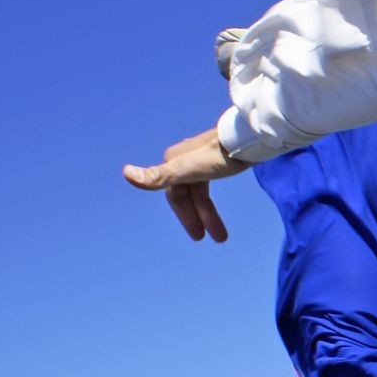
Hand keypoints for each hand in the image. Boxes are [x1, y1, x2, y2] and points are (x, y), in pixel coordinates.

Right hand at [122, 127, 251, 241]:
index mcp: (174, 162)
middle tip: (216, 239)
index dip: (186, 217)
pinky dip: (212, 198)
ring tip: (222, 234)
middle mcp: (183, 159)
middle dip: (200, 218)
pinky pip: (208, 182)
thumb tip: (127, 174)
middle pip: (189, 196)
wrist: (249, 137)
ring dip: (210, 214)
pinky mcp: (216, 157)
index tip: (199, 236)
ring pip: (201, 191)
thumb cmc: (219, 155)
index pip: (176, 197)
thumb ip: (159, 176)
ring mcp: (200, 158)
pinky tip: (218, 204)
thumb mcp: (188, 170)